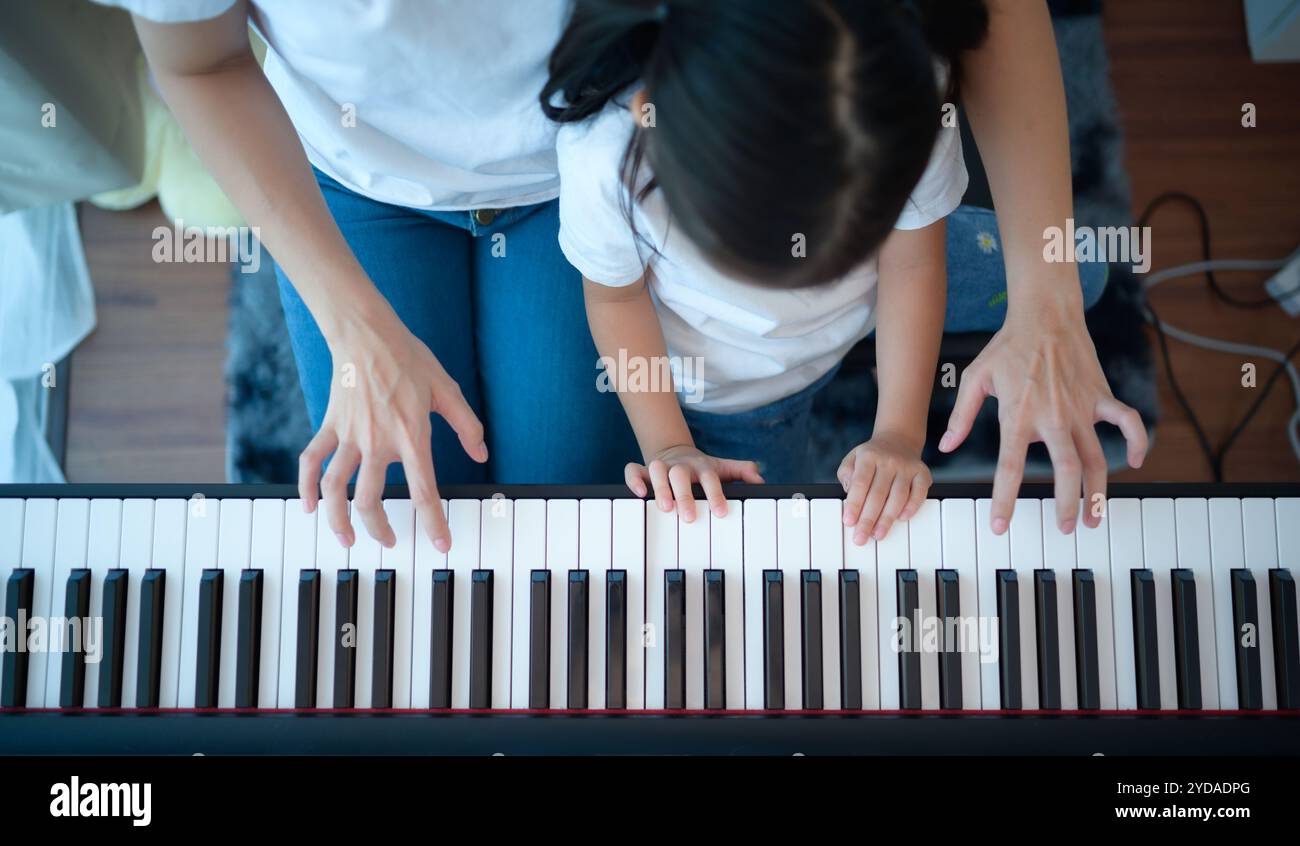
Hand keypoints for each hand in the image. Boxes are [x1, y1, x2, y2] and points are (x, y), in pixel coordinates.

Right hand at [299, 306, 486, 551]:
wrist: (366, 333)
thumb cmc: (408, 358)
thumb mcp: (447, 389)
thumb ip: (466, 425)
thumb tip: (481, 454)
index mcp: (411, 435)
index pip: (424, 491)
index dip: (433, 523)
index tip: (440, 546)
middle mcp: (377, 441)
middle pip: (370, 499)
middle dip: (379, 529)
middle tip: (390, 541)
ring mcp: (349, 435)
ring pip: (335, 488)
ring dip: (338, 519)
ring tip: (347, 539)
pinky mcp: (330, 426)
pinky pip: (311, 461)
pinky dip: (306, 486)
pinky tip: (309, 507)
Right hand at [625, 444, 763, 521]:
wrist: (676, 452)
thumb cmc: (702, 468)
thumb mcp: (723, 468)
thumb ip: (743, 472)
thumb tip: (761, 481)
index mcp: (702, 467)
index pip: (710, 478)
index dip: (715, 494)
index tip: (721, 513)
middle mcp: (681, 465)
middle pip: (681, 474)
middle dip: (685, 495)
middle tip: (690, 517)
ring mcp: (662, 466)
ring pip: (657, 470)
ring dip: (660, 488)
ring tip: (665, 509)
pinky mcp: (644, 470)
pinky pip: (633, 470)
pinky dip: (634, 480)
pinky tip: (640, 494)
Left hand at [838, 432, 931, 543]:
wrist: (898, 440)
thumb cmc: (872, 456)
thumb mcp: (852, 458)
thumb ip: (846, 474)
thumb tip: (848, 492)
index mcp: (869, 457)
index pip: (860, 483)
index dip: (854, 504)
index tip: (849, 522)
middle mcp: (889, 461)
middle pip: (878, 494)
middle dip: (868, 519)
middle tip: (861, 537)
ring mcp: (907, 467)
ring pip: (898, 496)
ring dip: (888, 518)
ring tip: (878, 534)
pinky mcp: (922, 473)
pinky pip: (919, 493)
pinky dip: (912, 507)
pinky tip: (902, 518)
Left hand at [939, 302, 1147, 534]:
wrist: (1044, 315)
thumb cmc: (1007, 347)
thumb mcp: (975, 379)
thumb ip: (961, 417)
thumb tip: (945, 447)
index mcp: (1018, 415)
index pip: (1010, 467)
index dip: (1004, 500)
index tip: (1000, 527)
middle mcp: (1052, 416)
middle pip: (1064, 469)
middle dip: (1067, 504)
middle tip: (1066, 529)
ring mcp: (1080, 407)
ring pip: (1096, 456)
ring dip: (1098, 489)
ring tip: (1096, 516)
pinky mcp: (1100, 396)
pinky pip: (1127, 422)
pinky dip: (1136, 441)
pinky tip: (1133, 462)